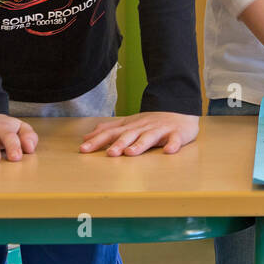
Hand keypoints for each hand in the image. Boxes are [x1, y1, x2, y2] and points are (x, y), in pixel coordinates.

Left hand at [80, 112, 199, 156]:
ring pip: (149, 137)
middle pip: (130, 135)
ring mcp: (160, 131)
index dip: (98, 141)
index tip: (83, 149)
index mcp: (131, 127)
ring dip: (140, 144)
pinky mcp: (176, 134)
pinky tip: (169, 150)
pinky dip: (173, 144)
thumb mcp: (128, 124)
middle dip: (119, 143)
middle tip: (110, 153)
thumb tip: (86, 137)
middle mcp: (143, 128)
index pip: (112, 133)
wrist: (180, 110)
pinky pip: (175, 140)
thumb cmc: (151, 121)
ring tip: (131, 152)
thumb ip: (108, 130)